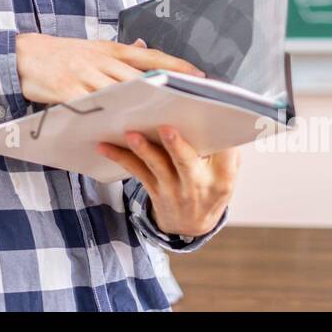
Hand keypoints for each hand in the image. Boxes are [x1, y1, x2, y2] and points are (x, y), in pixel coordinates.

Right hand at [14, 32, 204, 105]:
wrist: (22, 56)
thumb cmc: (59, 55)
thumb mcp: (91, 48)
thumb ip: (116, 54)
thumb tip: (143, 49)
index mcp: (109, 49)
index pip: (150, 54)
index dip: (176, 65)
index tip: (200, 75)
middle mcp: (101, 60)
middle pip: (141, 76)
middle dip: (167, 91)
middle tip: (190, 105)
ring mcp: (85, 76)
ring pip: (121, 92)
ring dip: (143, 108)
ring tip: (164, 122)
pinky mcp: (70, 92)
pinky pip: (95, 107)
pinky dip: (109, 118)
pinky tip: (122, 130)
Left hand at [95, 39, 240, 236]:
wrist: (192, 225)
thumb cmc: (210, 185)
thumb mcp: (227, 170)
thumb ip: (224, 146)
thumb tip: (213, 106)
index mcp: (223, 176)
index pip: (226, 154)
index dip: (219, 135)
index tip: (211, 112)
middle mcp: (198, 185)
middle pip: (187, 163)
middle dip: (176, 146)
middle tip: (166, 128)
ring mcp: (174, 190)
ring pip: (157, 167)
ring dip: (143, 149)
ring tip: (132, 134)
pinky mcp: (154, 191)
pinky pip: (136, 171)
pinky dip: (120, 157)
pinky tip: (104, 145)